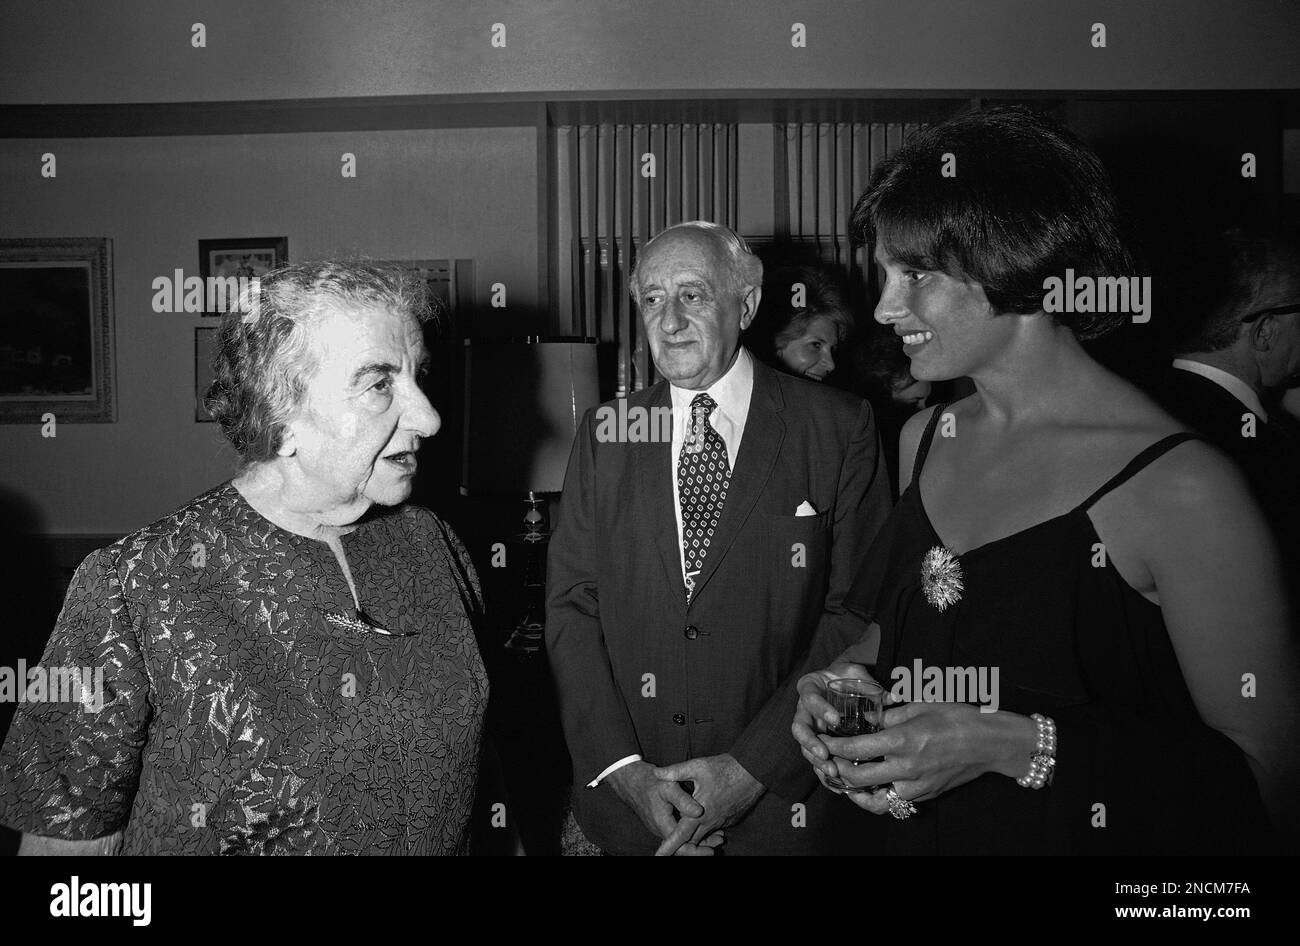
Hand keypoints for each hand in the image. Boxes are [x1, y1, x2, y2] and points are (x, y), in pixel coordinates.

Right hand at [605, 761, 724, 854]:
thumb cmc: (651, 782)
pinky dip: (693, 832)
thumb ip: (683, 800)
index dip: (697, 851)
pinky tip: (706, 826)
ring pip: (682, 840)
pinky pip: (678, 832)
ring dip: (699, 839)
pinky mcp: (664, 821)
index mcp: (663, 825)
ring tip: (718, 835)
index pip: (681, 848)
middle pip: (683, 847)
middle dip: (702, 846)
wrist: (632, 779)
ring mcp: (662, 827)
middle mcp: (662, 830)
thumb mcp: (668, 786)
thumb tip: (700, 812)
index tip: (712, 850)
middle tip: (720, 840)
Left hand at [651, 754, 764, 855]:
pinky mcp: (731, 820)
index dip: (668, 847)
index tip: (658, 856)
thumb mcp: (697, 767)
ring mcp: (722, 822)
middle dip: (680, 846)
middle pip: (692, 841)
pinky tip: (702, 819)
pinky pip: (715, 829)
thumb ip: (675, 772)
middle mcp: (711, 822)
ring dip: (694, 837)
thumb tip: (656, 773)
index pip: (680, 836)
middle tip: (667, 847)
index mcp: (700, 813)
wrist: (753, 770)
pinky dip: (706, 829)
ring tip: (683, 836)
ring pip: (704, 836)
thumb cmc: (724, 768)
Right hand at [791, 660, 882, 790]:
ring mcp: (808, 728)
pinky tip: (836, 784)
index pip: (810, 698)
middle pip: (799, 728)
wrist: (837, 682)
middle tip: (825, 754)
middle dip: (811, 743)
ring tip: (832, 771)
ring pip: (804, 747)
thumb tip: (896, 696)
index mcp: (809, 688)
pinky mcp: (815, 743)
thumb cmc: (846, 677)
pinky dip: (823, 772)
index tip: (836, 719)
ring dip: (817, 761)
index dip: (820, 709)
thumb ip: (872, 684)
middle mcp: (803, 709)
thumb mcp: (856, 674)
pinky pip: (815, 759)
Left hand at [815, 702, 1036, 812]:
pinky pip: (893, 801)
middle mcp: (905, 768)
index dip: (832, 744)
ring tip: (844, 777)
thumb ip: (888, 714)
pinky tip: (872, 784)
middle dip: (835, 770)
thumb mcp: (920, 705)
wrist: (991, 742)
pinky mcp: (924, 795)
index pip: (854, 748)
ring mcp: (915, 786)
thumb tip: (866, 718)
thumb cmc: (957, 717)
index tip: (823, 738)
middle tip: (827, 759)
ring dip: (854, 790)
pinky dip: (878, 796)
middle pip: (856, 779)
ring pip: (873, 799)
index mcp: (902, 741)